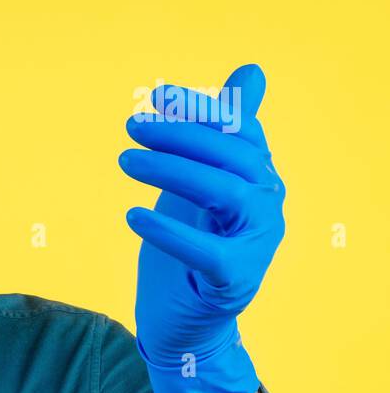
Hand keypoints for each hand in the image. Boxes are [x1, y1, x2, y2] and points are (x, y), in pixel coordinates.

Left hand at [118, 64, 285, 392]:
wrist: (184, 320)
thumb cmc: (191, 245)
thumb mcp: (198, 182)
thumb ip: (219, 131)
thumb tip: (251, 72)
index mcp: (257, 177)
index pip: (238, 129)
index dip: (200, 109)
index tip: (157, 95)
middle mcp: (266, 205)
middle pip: (233, 156)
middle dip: (182, 135)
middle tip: (133, 127)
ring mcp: (256, 243)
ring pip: (226, 193)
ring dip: (173, 171)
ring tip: (126, 162)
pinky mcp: (235, 280)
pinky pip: (207, 251)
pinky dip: (170, 232)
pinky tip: (134, 217)